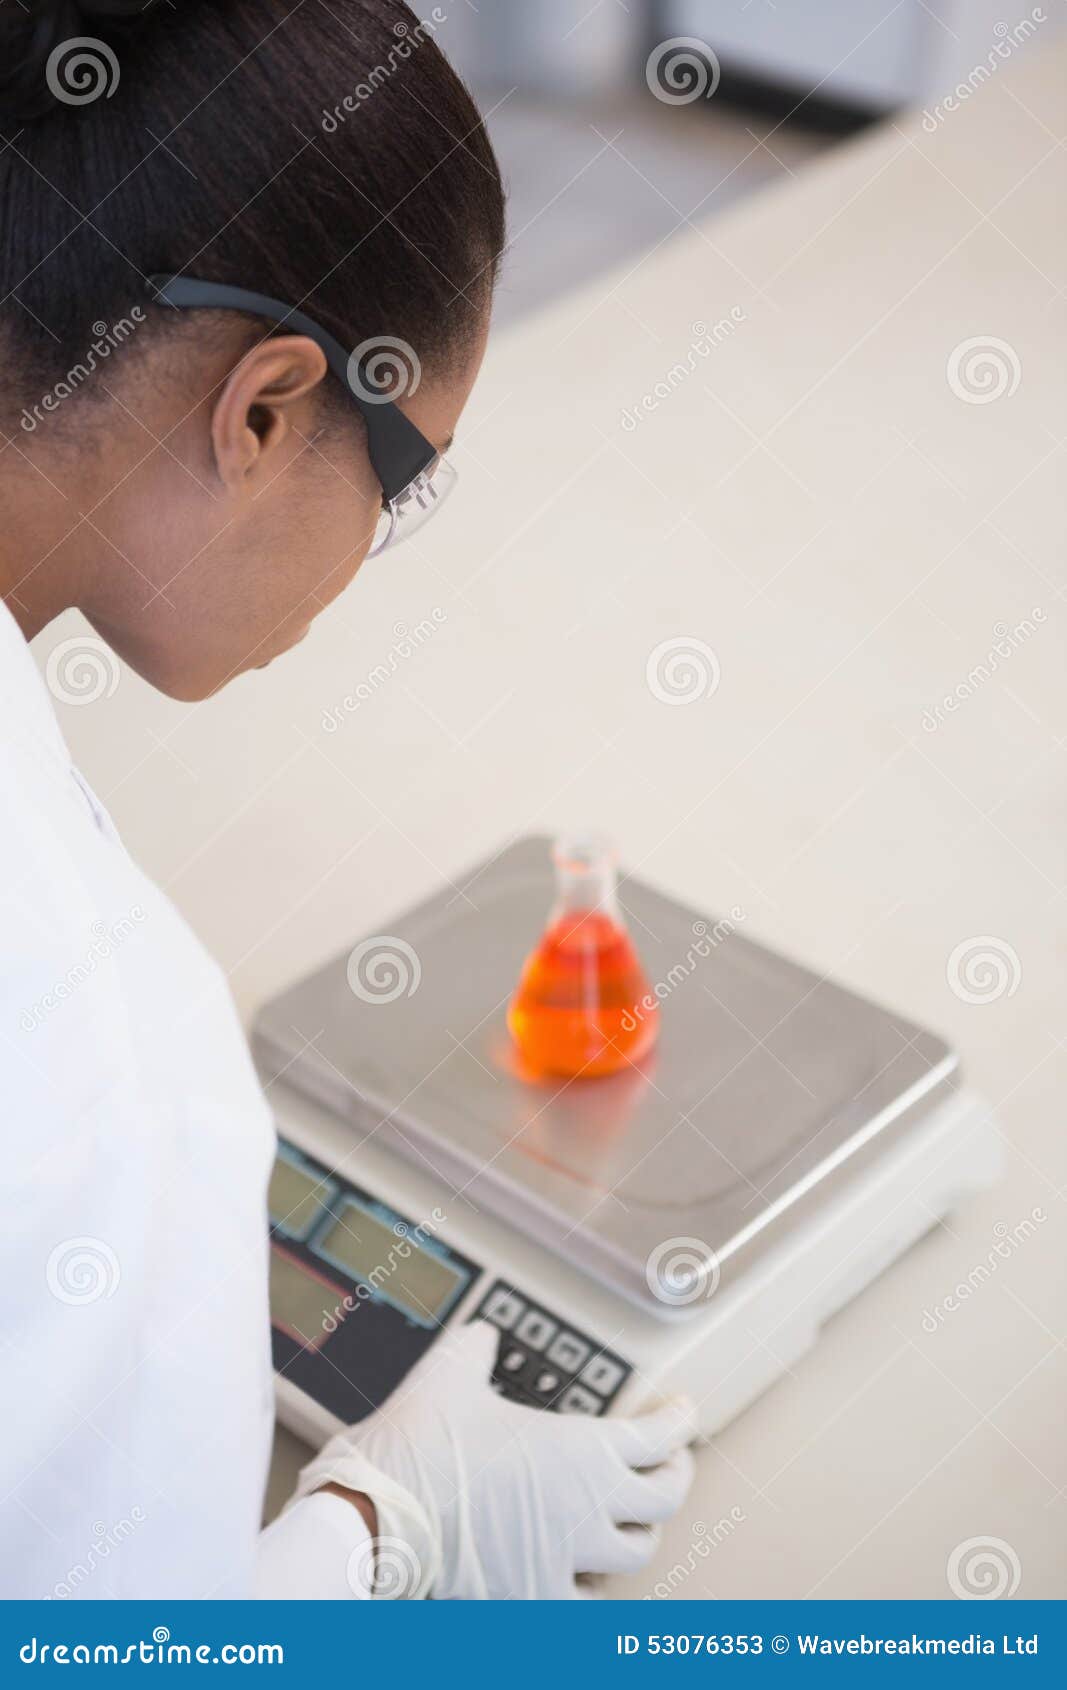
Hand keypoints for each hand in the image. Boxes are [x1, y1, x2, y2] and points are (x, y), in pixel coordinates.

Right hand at [289, 1320, 695, 1598]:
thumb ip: (479, 1348)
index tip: (682, 1412)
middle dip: (676, 1475)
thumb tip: (484, 1337)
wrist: (377, 1518)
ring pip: (634, 1553)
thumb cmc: (418, 1450)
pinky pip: (585, 1603)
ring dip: (639, 1532)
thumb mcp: (451, 1372)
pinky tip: (584, 1577)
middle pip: (664, 1498)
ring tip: (635, 1519)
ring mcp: (565, 1561)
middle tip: (673, 1461)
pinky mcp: (533, 1600)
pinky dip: (591, 1586)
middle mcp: (588, 1508)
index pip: (659, 1435)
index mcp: (582, 1450)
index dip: (679, 1420)